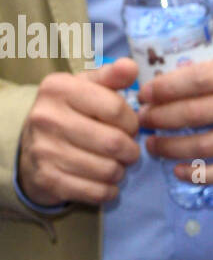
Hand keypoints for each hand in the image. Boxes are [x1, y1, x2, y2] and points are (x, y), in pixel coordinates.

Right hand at [17, 57, 141, 207]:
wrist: (32, 143)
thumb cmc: (71, 109)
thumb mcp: (87, 86)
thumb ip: (112, 75)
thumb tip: (131, 67)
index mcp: (59, 89)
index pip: (115, 108)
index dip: (132, 120)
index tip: (132, 125)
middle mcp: (46, 118)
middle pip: (113, 142)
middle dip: (131, 149)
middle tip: (130, 149)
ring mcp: (44, 151)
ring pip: (106, 169)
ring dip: (121, 170)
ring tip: (119, 164)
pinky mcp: (46, 180)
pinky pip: (93, 192)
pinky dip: (109, 190)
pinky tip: (109, 182)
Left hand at [138, 52, 212, 183]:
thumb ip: (211, 64)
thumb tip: (167, 70)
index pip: (196, 80)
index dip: (165, 88)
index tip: (145, 93)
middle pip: (194, 114)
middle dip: (160, 117)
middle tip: (143, 119)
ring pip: (202, 146)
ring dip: (169, 147)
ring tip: (152, 143)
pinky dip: (194, 174)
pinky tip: (176, 170)